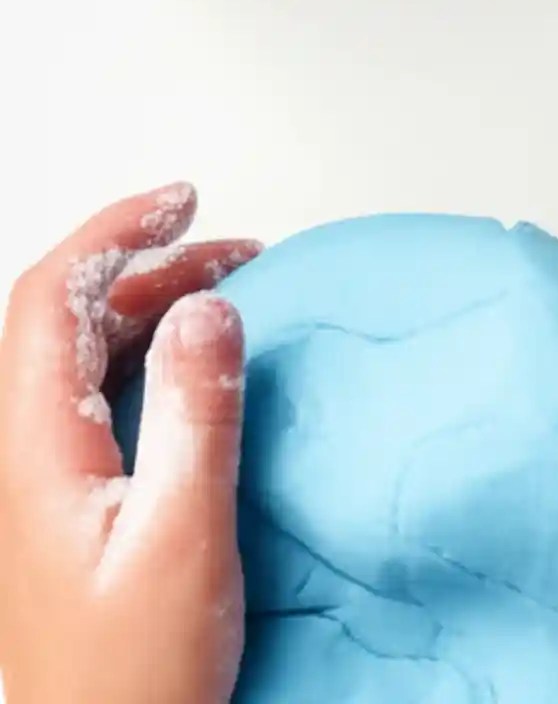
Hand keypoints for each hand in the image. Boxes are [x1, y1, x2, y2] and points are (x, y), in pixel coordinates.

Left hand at [0, 184, 260, 702]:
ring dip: (153, 309)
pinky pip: (102, 399)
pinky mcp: (70, 502)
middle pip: (70, 318)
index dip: (115, 233)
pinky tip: (199, 367)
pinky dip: (153, 359)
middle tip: (231, 247)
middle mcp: (26, 451)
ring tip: (229, 289)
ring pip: (86, 357)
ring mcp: (42, 478)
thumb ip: (198, 417)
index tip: (182, 200)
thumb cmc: (131, 672)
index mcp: (35, 448)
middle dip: (150, 264)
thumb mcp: (183, 536)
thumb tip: (212, 310)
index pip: (55, 299)